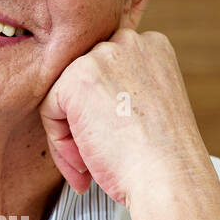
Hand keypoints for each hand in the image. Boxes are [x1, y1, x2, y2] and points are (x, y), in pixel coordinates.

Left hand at [38, 29, 204, 206]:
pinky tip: (83, 165)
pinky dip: (60, 143)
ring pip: (65, 96)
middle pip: (84, 82)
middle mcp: (129, 42)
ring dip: (71, 137)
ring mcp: (103, 56)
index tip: (112, 145)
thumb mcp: (150, 109)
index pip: (108, 73)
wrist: (169, 178)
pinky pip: (50, 109)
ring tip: (88, 169)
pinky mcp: (77, 78)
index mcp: (153, 47)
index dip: (103, 114)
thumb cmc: (164, 159)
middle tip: (93, 162)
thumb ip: (122, 93)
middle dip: (84, 124)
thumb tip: (87, 103)